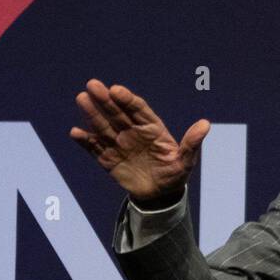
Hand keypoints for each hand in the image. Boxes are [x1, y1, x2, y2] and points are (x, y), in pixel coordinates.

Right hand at [69, 78, 209, 203]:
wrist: (159, 195)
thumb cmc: (174, 173)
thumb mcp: (185, 160)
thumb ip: (191, 143)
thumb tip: (205, 124)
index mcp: (152, 127)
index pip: (138, 109)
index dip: (127, 99)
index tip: (116, 90)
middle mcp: (133, 131)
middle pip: (117, 112)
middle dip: (105, 99)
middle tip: (92, 85)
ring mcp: (119, 143)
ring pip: (104, 126)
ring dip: (92, 113)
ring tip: (82, 99)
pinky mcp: (108, 158)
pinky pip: (95, 148)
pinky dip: (85, 141)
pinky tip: (75, 133)